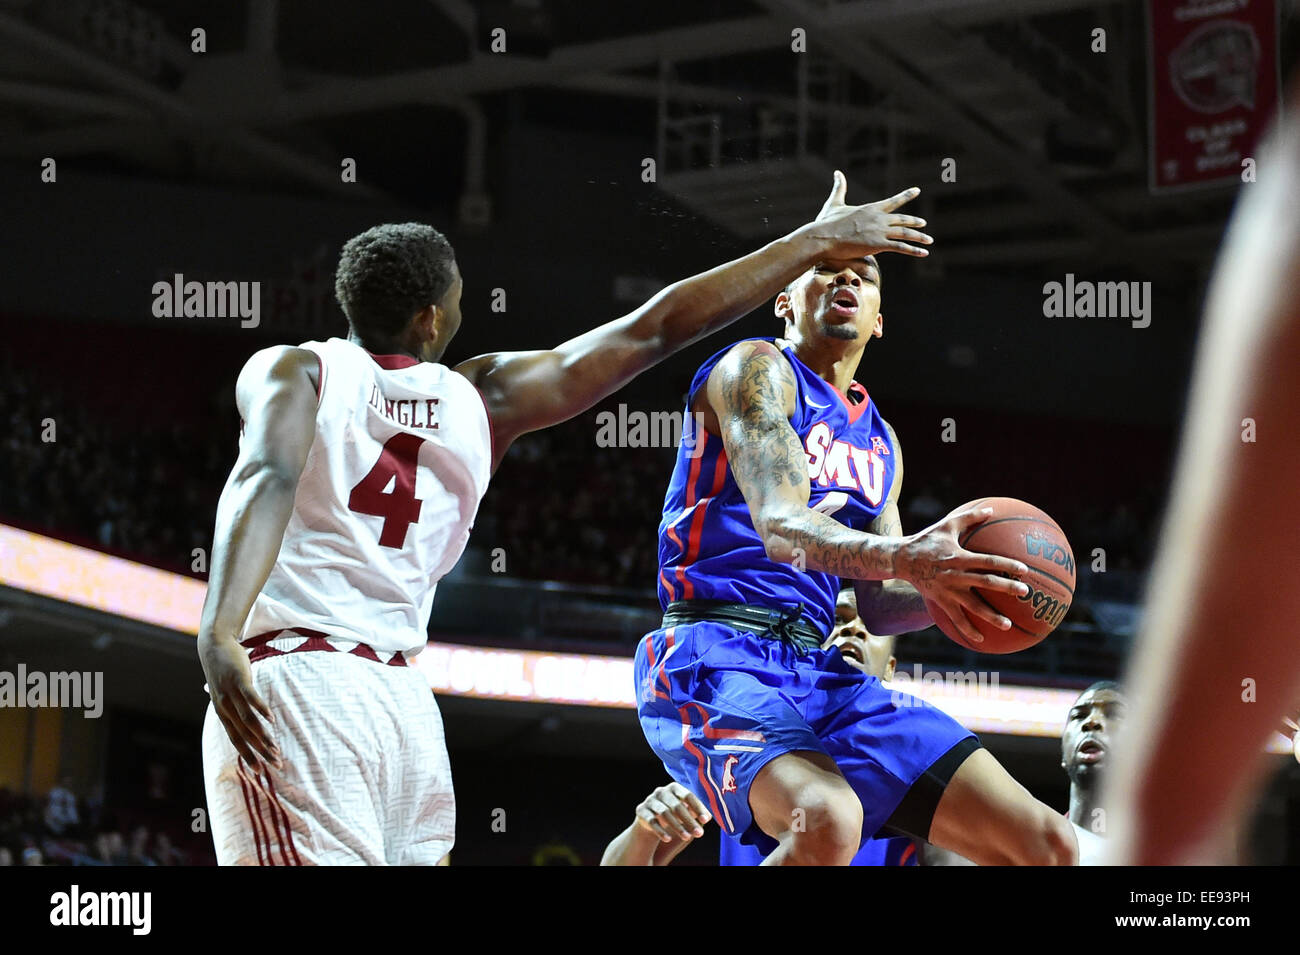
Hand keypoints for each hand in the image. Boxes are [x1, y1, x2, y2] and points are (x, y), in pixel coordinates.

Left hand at [198, 633, 280, 769]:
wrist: (214, 646)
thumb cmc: (223, 669)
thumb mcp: (224, 691)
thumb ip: (230, 704)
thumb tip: (233, 713)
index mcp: (222, 713)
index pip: (236, 741)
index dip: (248, 757)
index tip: (261, 772)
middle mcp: (225, 708)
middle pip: (244, 736)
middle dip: (260, 752)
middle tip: (275, 765)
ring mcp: (231, 694)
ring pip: (248, 721)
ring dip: (263, 736)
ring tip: (275, 748)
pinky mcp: (239, 680)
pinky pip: (251, 698)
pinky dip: (261, 710)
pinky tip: (271, 719)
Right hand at [634, 782, 711, 843]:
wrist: (650, 818)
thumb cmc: (674, 812)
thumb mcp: (686, 810)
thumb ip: (697, 811)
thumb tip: (708, 817)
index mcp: (674, 787)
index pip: (688, 795)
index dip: (697, 807)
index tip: (706, 820)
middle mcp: (661, 791)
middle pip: (677, 806)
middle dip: (689, 821)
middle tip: (699, 834)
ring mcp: (650, 800)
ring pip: (664, 813)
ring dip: (677, 826)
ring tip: (687, 837)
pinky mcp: (641, 810)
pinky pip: (652, 821)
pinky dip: (660, 831)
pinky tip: (668, 839)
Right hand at [804, 171, 931, 257]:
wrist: (823, 237)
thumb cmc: (826, 222)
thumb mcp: (834, 202)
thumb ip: (840, 187)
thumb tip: (837, 172)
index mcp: (871, 208)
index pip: (893, 201)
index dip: (906, 195)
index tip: (916, 190)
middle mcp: (879, 218)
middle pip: (903, 219)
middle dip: (914, 222)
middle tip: (923, 223)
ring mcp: (879, 231)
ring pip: (905, 233)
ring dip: (919, 237)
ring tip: (929, 240)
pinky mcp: (878, 244)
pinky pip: (901, 247)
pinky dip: (914, 250)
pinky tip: (924, 253)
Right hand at [895, 505, 1029, 646]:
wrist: (902, 559)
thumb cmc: (927, 539)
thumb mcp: (947, 525)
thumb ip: (970, 518)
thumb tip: (991, 509)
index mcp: (960, 557)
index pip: (988, 561)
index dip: (1006, 564)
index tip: (1024, 569)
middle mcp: (956, 575)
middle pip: (985, 583)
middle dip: (1006, 587)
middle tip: (1025, 593)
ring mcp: (948, 590)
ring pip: (973, 606)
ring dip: (991, 616)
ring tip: (1008, 625)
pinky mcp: (941, 601)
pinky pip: (956, 618)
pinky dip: (968, 629)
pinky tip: (981, 639)